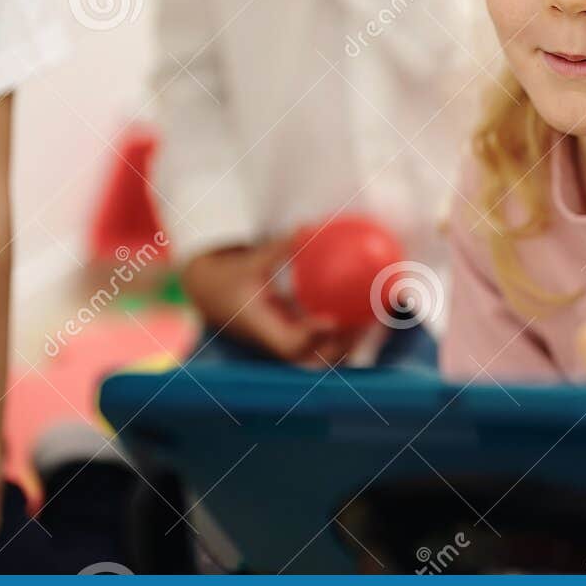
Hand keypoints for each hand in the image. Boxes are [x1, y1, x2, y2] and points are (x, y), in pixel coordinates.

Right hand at [182, 241, 355, 364]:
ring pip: (321, 354)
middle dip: (340, 347)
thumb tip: (306, 227)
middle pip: (313, 358)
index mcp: (261, 329)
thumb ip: (278, 248)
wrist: (210, 296)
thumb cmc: (229, 277)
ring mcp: (285, 343)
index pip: (288, 342)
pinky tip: (365, 312)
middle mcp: (275, 342)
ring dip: (347, 343)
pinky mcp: (293, 338)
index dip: (310, 336)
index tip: (331, 320)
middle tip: (365, 322)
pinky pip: (321, 340)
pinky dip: (343, 332)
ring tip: (374, 321)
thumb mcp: (249, 262)